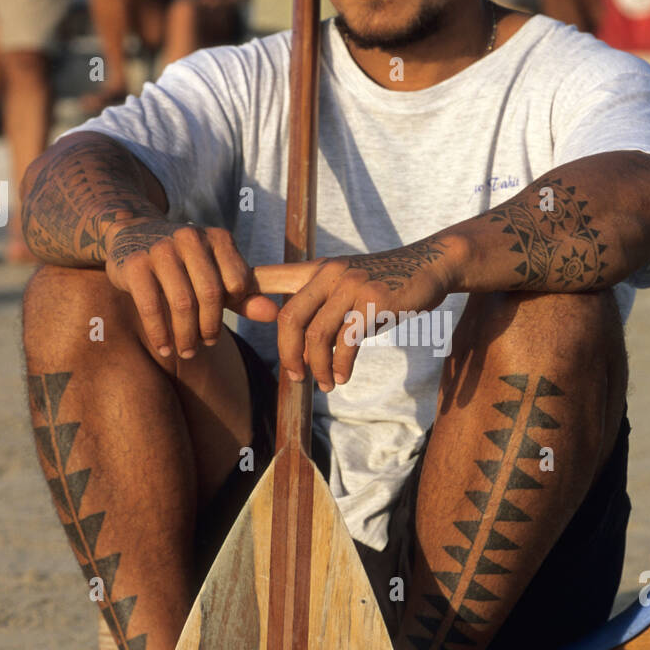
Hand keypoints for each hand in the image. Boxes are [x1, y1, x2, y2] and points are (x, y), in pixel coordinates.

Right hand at [104, 216, 277, 357]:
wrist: (133, 235)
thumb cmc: (185, 263)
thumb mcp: (217, 274)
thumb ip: (245, 296)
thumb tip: (274, 314)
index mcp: (217, 238)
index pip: (237, 282)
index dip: (232, 309)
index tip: (220, 326)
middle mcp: (190, 238)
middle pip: (210, 294)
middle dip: (210, 327)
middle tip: (206, 344)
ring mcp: (161, 249)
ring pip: (182, 302)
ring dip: (186, 335)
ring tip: (187, 351)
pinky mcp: (135, 264)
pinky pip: (151, 306)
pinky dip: (159, 333)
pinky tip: (164, 348)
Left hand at [253, 238, 456, 390]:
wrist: (430, 266)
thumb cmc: (384, 283)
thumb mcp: (345, 284)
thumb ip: (318, 305)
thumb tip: (296, 348)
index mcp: (315, 270)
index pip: (266, 277)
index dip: (239, 293)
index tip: (219, 313)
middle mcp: (328, 274)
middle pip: (289, 318)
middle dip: (287, 354)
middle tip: (294, 377)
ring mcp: (352, 285)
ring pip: (318, 335)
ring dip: (318, 367)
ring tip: (324, 383)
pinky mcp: (375, 300)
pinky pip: (348, 340)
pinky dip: (341, 364)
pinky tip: (342, 376)